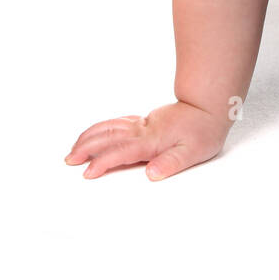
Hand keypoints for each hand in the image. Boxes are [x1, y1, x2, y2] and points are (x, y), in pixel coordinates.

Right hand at [64, 100, 229, 180]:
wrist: (209, 105)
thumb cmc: (203, 130)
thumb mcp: (193, 152)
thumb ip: (171, 163)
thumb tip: (151, 173)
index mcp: (152, 140)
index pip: (122, 152)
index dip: (103, 162)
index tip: (87, 173)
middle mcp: (143, 130)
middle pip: (108, 137)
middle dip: (86, 147)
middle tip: (69, 160)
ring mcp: (143, 124)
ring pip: (110, 127)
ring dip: (90, 136)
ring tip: (74, 148)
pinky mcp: (145, 121)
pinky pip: (117, 123)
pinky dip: (102, 128)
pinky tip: (96, 134)